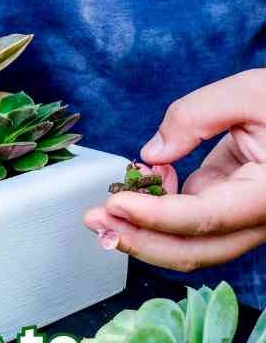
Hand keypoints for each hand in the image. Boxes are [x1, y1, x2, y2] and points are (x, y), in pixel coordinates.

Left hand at [84, 69, 265, 271]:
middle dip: (138, 239)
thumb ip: (197, 116)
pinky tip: (145, 177)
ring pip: (189, 243)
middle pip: (194, 249)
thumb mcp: (249, 93)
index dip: (155, 216)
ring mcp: (245, 217)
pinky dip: (158, 208)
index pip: (205, 219)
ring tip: (105, 205)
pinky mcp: (230, 206)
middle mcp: (261, 218)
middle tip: (93, 219)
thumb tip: (151, 154)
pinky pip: (189, 221)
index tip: (116, 202)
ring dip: (142, 230)